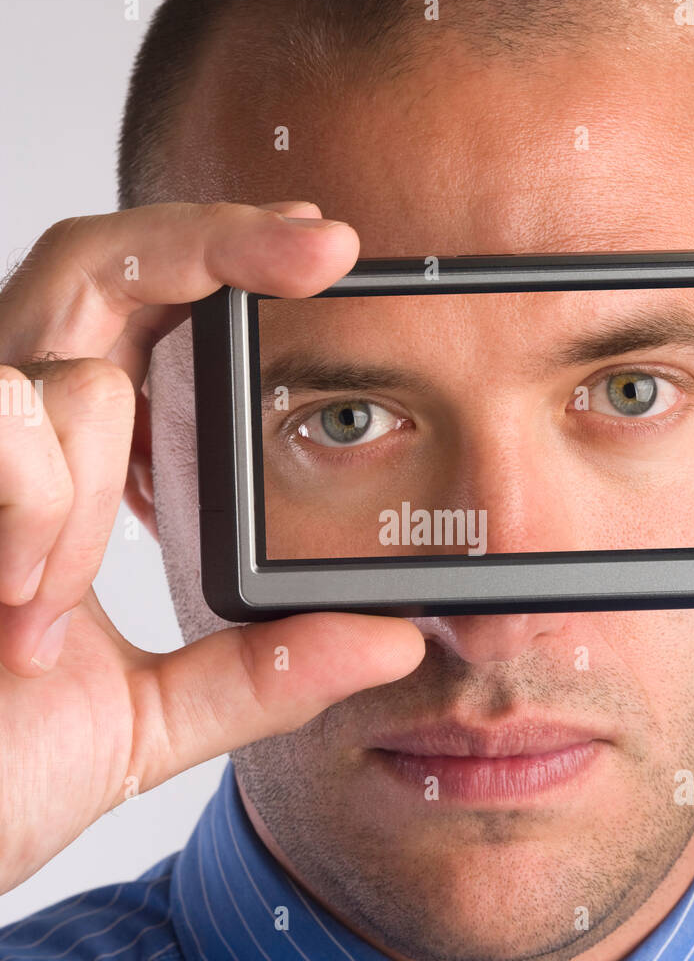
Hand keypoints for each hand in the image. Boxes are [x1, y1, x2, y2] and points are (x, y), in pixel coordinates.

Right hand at [0, 201, 425, 892]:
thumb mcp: (151, 720)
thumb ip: (262, 674)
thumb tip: (388, 639)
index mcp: (62, 475)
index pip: (133, 319)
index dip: (218, 262)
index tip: (326, 258)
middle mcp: (6, 441)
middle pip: (96, 264)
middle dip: (214, 240)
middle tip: (323, 244)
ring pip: (77, 378)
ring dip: (94, 504)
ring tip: (46, 616)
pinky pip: (13, 425)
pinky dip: (41, 517)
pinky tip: (19, 602)